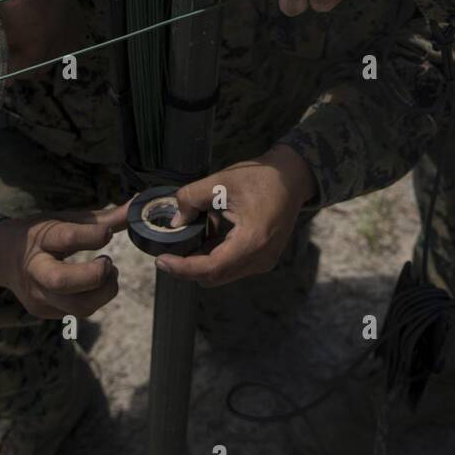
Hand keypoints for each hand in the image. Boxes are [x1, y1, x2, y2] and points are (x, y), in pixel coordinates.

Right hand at [0, 205, 127, 318]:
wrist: (3, 258)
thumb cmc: (41, 234)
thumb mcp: (65, 219)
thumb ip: (104, 217)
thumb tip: (138, 204)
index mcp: (38, 239)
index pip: (65, 238)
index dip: (91, 236)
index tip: (108, 234)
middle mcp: (34, 271)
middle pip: (62, 281)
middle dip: (95, 275)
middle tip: (108, 262)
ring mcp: (37, 296)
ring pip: (76, 306)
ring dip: (103, 292)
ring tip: (109, 273)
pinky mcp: (43, 312)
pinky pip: (77, 312)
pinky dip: (94, 299)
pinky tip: (97, 285)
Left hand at [154, 146, 316, 286]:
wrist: (292, 178)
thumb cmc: (261, 177)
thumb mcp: (222, 181)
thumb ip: (192, 199)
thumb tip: (175, 222)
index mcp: (252, 241)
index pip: (211, 268)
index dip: (182, 268)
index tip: (161, 261)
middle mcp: (260, 258)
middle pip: (214, 276)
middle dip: (188, 266)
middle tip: (169, 250)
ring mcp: (264, 261)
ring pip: (222, 273)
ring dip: (202, 259)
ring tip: (195, 232)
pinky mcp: (263, 259)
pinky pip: (232, 267)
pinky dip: (216, 255)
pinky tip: (211, 232)